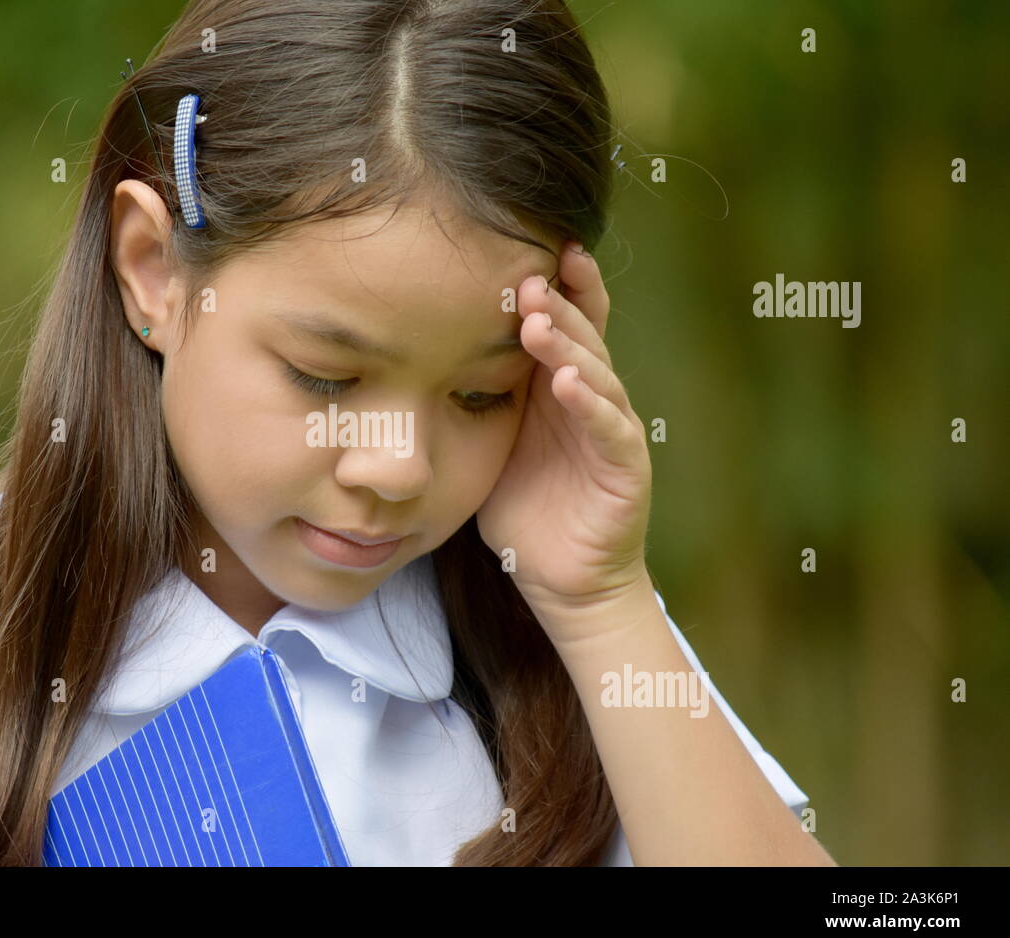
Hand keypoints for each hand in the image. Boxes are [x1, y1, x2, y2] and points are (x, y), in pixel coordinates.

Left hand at [475, 241, 653, 619]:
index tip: (529, 251)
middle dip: (558, 305)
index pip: (565, 327)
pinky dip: (591, 404)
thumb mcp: (493, 444)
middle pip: (583, 338)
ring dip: (569, 346)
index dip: (555, 289)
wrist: (564, 580)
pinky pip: (610, 429)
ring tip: (540, 321)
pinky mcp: (626, 467)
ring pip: (597, 374)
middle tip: (528, 278)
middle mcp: (591, 401)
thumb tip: (416, 356)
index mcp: (558, 391)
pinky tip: (569, 382)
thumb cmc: (526, 510)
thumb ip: (475, 400)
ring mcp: (612, 431)